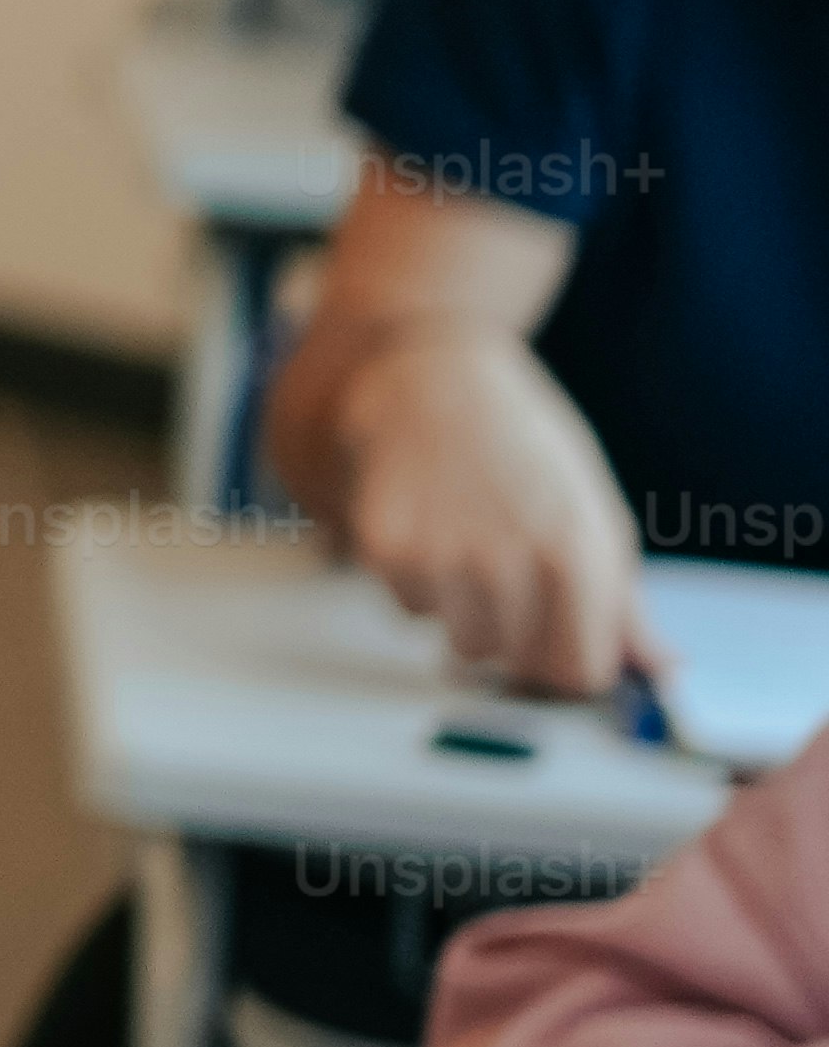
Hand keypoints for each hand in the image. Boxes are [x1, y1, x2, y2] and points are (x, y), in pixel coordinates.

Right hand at [327, 325, 657, 697]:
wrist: (437, 375)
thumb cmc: (524, 443)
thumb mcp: (594, 513)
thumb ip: (623, 603)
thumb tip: (662, 669)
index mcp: (579, 553)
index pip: (580, 671)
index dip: (567, 660)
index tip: (557, 641)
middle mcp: (511, 559)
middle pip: (513, 661)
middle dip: (513, 633)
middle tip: (505, 578)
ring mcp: (443, 555)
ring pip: (457, 641)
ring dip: (461, 611)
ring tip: (464, 548)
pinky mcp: (384, 547)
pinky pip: (405, 609)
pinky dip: (413, 584)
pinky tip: (426, 532)